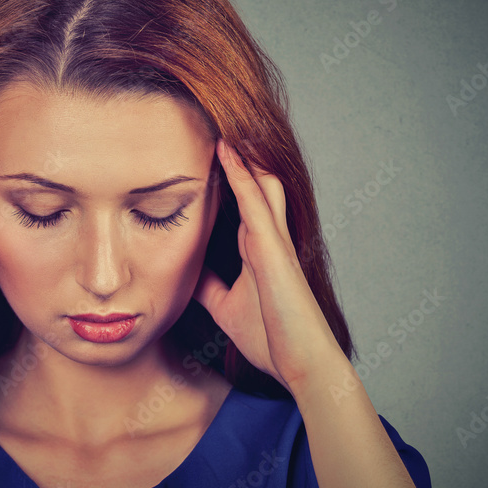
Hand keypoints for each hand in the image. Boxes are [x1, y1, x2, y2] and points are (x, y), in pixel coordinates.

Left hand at [192, 139, 342, 395]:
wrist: (301, 365)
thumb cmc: (272, 338)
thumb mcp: (226, 307)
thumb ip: (210, 287)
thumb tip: (185, 275)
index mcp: (256, 250)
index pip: (240, 203)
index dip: (225, 177)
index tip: (201, 153)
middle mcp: (267, 239)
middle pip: (253, 184)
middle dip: (236, 157)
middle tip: (210, 125)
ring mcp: (274, 240)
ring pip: (259, 183)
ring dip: (240, 154)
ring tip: (218, 121)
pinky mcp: (275, 248)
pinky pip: (257, 202)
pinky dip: (241, 175)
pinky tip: (227, 152)